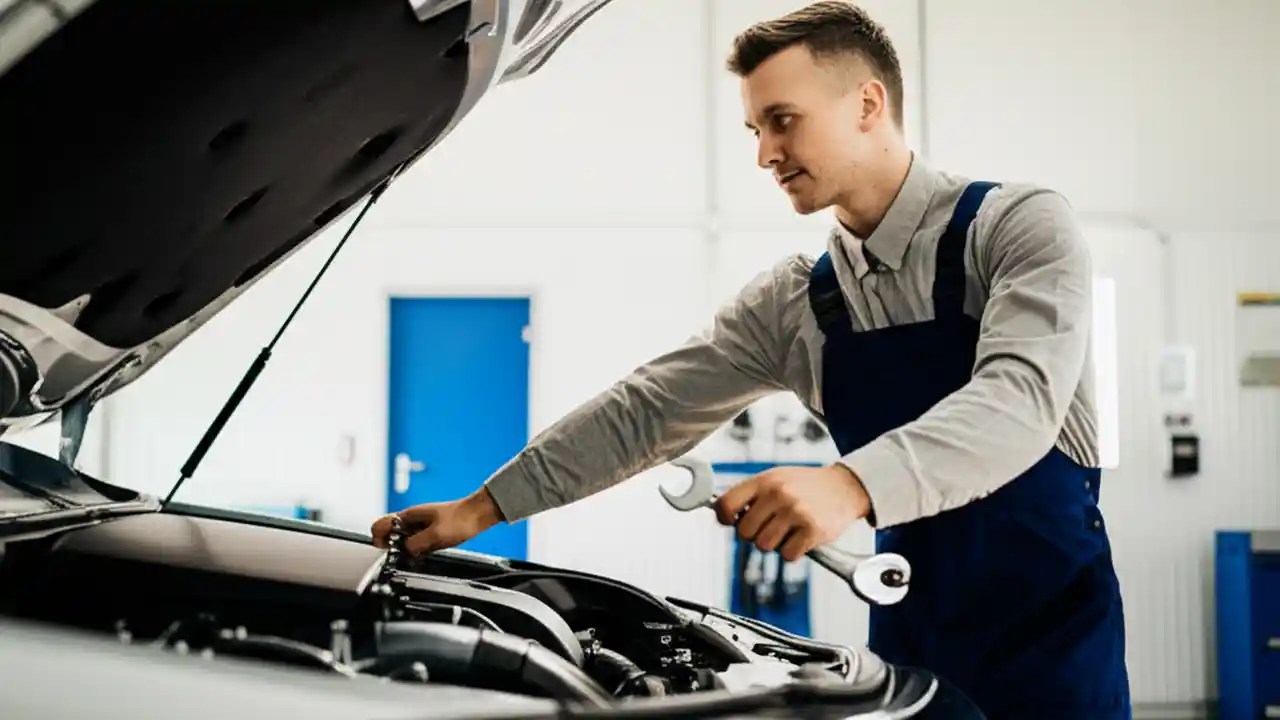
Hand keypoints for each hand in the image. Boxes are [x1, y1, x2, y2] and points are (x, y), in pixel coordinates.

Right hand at [370, 487, 504, 555]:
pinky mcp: (428, 532)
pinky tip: (426, 552)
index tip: (389, 550)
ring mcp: (419, 525)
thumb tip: (403, 551)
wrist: (479, 514)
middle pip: (389, 534)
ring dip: (405, 549)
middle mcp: (411, 519)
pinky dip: (416, 549)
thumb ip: (416, 544)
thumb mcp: (436, 535)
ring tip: (419, 553)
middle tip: (405, 553)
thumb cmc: (460, 519)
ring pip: (402, 540)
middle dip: (392, 547)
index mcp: (408, 515)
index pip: (379, 525)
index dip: (379, 539)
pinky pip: (414, 543)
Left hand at [714, 464, 870, 561]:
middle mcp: (778, 494)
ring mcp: (795, 512)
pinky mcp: (812, 530)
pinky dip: (793, 552)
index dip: (724, 518)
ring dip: (775, 544)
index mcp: (765, 480)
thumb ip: (751, 495)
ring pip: (764, 546)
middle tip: (770, 527)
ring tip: (787, 531)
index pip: (726, 505)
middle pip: (744, 532)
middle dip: (754, 534)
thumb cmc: (805, 485)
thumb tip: (725, 517)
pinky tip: (801, 538)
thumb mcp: (776, 478)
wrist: (845, 487)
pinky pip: (787, 555)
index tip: (732, 522)